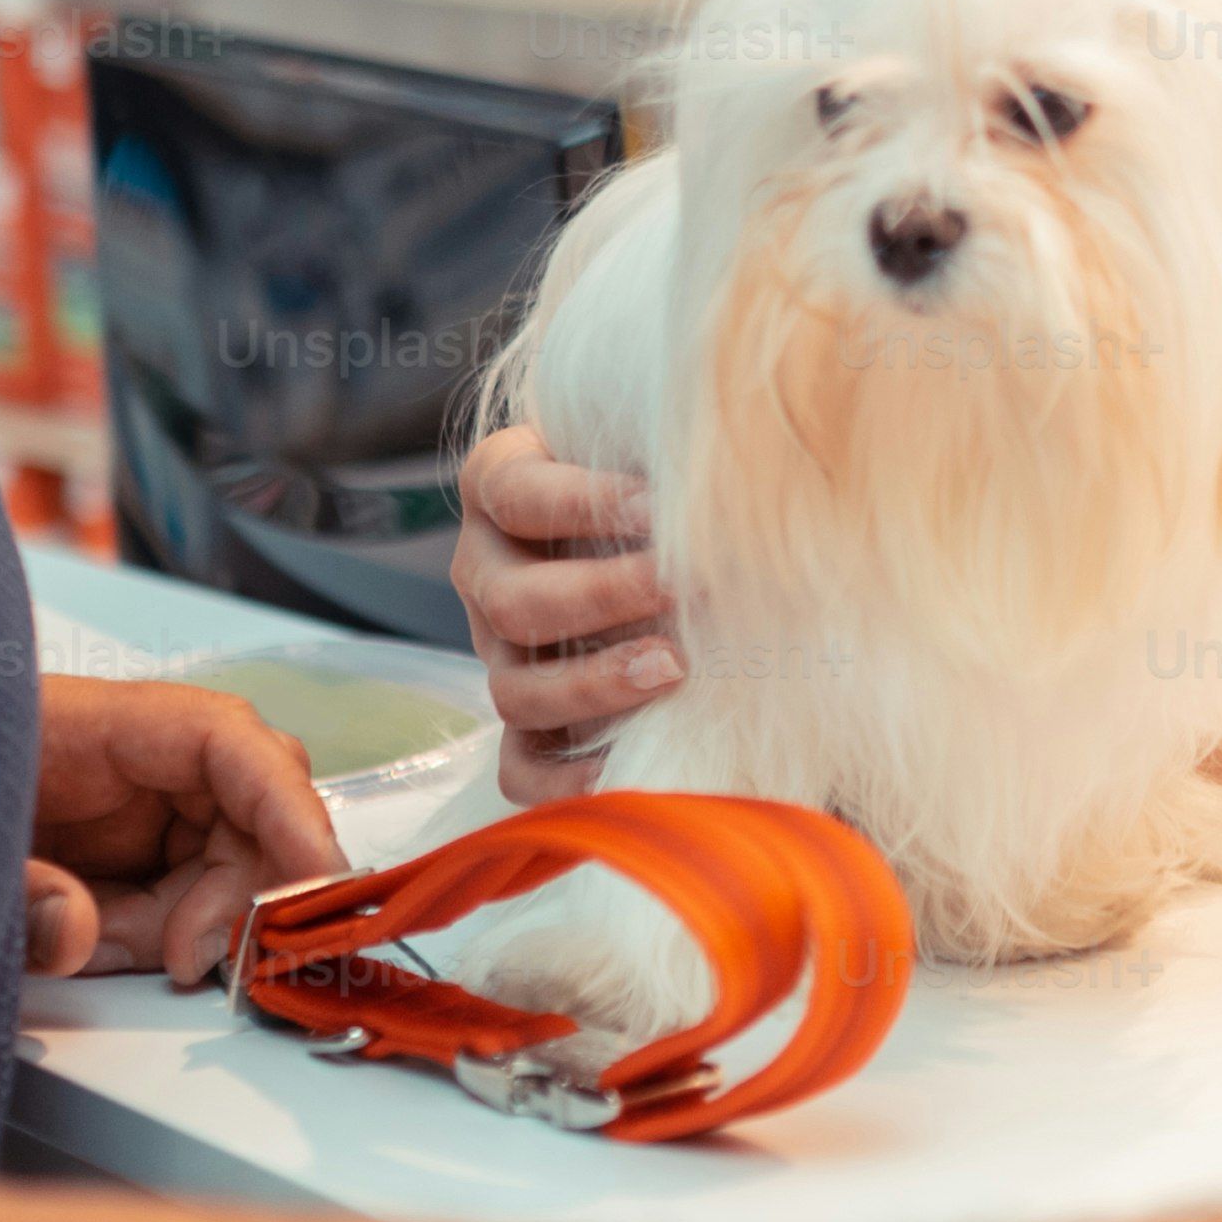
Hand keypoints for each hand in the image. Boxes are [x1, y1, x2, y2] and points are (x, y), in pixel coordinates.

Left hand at [21, 674, 344, 986]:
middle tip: (192, 957)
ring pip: (220, 858)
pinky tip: (99, 944)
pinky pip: (176, 888)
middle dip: (236, 890)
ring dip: (186, 922)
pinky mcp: (112, 846)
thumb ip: (15, 890)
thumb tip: (78, 934)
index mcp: (86, 722)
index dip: (284, 802)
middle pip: (243, 806)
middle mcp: (123, 754)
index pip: (223, 737)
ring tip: (105, 947)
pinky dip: (155, 931)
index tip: (317, 878)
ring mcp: (122, 801)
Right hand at [451, 423, 675, 804]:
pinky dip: (566, 780)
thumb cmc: (657, 474)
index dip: (582, 501)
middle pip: (512, 601)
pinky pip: (519, 769)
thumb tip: (736, 467)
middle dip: (601, 597)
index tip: (660, 508)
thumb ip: (669, 442)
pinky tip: (628, 764)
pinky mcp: (524, 723)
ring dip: (595, 684)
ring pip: (513, 690)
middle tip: (679, 586)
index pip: (514, 494)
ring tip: (675, 668)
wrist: (666, 540)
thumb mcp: (649, 440)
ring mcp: (499, 654)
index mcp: (498, 487)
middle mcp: (486, 572)